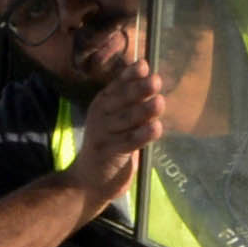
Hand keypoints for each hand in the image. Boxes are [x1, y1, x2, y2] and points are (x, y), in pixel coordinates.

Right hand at [70, 43, 165, 180]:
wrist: (87, 180)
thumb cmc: (109, 144)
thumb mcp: (115, 119)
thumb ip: (131, 101)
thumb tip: (152, 77)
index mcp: (102, 103)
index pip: (117, 85)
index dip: (130, 75)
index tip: (144, 66)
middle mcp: (100, 115)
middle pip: (122, 100)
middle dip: (139, 90)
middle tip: (156, 82)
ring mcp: (102, 134)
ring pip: (126, 119)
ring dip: (144, 110)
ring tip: (159, 102)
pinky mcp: (108, 153)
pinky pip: (128, 142)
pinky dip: (143, 135)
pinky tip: (156, 128)